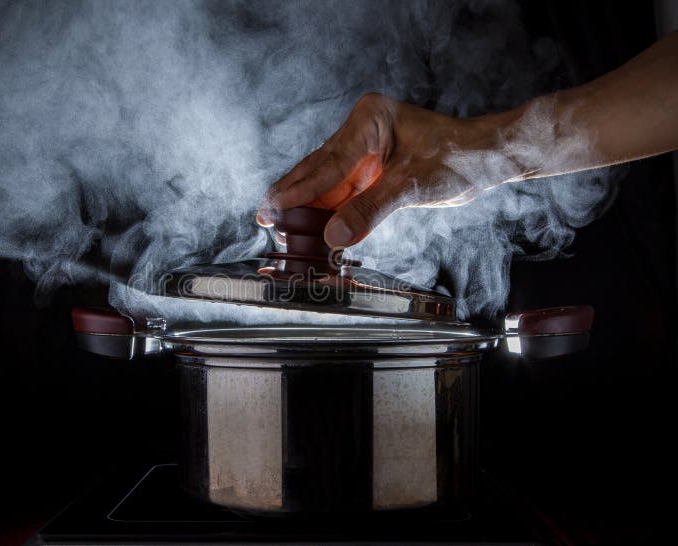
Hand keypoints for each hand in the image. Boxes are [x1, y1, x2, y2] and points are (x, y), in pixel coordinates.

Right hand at [256, 93, 510, 247]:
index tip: (272, 209)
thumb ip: (371, 209)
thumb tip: (334, 236)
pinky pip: (341, 189)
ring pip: (325, 180)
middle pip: (318, 168)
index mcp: (369, 119)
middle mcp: (362, 130)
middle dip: (292, 195)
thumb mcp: (412, 185)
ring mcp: (365, 149)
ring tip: (275, 223)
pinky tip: (308, 224)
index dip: (299, 191)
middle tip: (264, 218)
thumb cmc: (458, 159)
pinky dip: (326, 209)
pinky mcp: (370, 166)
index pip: (327, 162)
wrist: (485, 159)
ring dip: (305, 204)